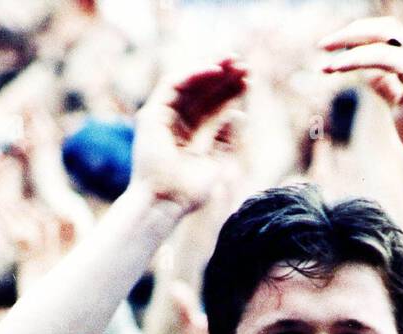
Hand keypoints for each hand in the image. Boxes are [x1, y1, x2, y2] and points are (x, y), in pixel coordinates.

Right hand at [131, 59, 247, 213]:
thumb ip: (226, 138)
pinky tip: (215, 71)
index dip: (230, 93)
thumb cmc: (189, 192)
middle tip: (244, 65)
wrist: (165, 202)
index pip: (213, 108)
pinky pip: (173, 84)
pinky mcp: (152, 113)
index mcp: (192, 136)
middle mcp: (177, 124)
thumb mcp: (217, 161)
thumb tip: (238, 114)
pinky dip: (193, 74)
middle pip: (202, 93)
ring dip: (210, 70)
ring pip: (188, 84)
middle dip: (223, 77)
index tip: (249, 80)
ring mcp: (163, 117)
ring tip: (233, 62)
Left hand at [320, 19, 402, 169]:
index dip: (358, 39)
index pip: (386, 37)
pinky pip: (383, 57)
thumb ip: (385, 87)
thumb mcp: (399, 107)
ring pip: (383, 35)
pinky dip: (358, 59)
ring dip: (350, 41)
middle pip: (384, 28)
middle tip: (322, 46)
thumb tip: (366, 74)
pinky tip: (337, 68)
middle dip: (351, 32)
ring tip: (325, 57)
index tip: (331, 53)